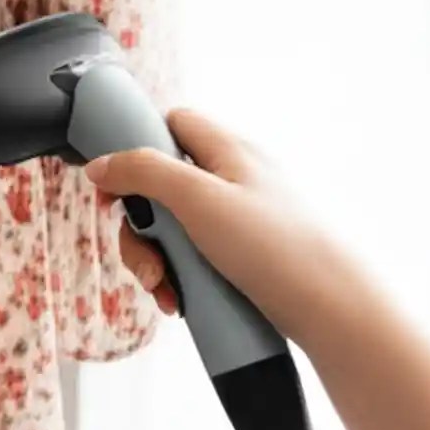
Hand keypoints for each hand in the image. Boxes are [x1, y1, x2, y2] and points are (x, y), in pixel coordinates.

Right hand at [85, 108, 368, 352]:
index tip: (112, 187)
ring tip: (164, 289)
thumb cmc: (273, 245)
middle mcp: (232, 181)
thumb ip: (144, 174)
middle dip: (141, 227)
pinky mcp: (240, 259)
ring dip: (155, 261)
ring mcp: (236, 223)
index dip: (136, 147)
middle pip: (161, 188)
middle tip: (144, 255)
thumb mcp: (197, 199)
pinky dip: (178, 280)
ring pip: (172, 231)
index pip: (171, 124)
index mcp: (226, 151)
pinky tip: (180, 302)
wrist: (330, 305)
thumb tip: (100, 166)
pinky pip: (192, 262)